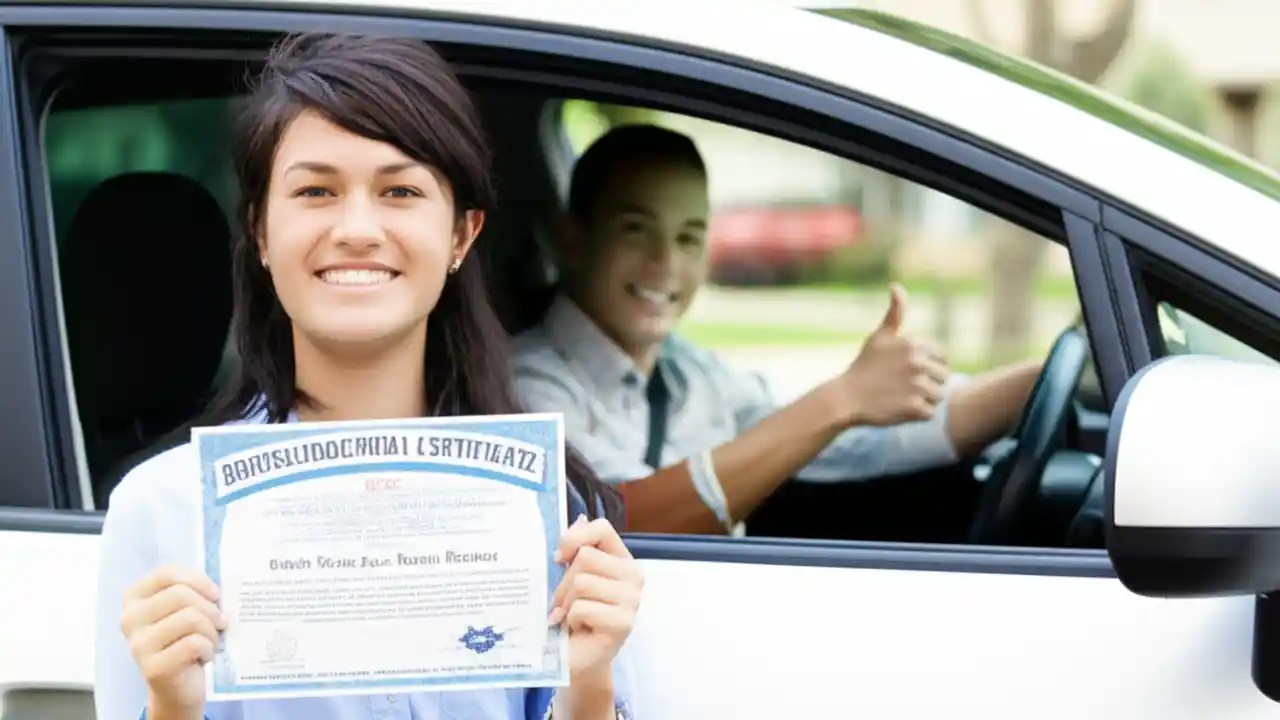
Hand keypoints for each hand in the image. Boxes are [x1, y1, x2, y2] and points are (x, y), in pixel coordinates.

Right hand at [119, 565, 225, 717]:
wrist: (177, 688)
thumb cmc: (183, 642)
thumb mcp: (183, 612)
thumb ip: (191, 593)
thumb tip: (218, 586)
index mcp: (134, 599)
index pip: (165, 573)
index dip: (197, 579)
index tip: (216, 594)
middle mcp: (130, 619)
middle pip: (181, 594)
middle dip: (210, 608)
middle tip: (220, 621)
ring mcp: (138, 644)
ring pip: (190, 618)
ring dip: (212, 630)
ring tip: (212, 640)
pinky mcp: (153, 667)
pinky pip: (194, 643)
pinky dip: (209, 648)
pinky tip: (206, 656)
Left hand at [548, 515, 643, 679]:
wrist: (579, 658)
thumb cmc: (574, 616)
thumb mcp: (570, 579)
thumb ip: (576, 551)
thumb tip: (578, 518)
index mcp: (622, 559)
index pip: (602, 528)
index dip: (575, 538)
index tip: (559, 558)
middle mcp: (633, 576)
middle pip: (586, 558)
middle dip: (563, 582)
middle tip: (561, 602)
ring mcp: (632, 600)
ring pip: (582, 582)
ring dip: (565, 602)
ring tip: (567, 616)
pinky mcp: (623, 623)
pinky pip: (582, 608)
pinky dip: (570, 619)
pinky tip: (575, 629)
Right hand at [839, 283, 949, 425]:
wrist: (845, 398)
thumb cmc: (864, 366)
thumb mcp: (879, 336)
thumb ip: (895, 313)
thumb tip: (896, 286)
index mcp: (915, 344)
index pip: (943, 358)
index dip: (929, 366)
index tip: (908, 371)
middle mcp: (918, 363)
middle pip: (944, 378)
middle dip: (929, 383)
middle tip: (904, 386)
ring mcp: (917, 386)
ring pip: (939, 396)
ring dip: (924, 400)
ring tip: (901, 397)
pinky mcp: (914, 408)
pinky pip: (930, 413)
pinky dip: (917, 414)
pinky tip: (899, 408)